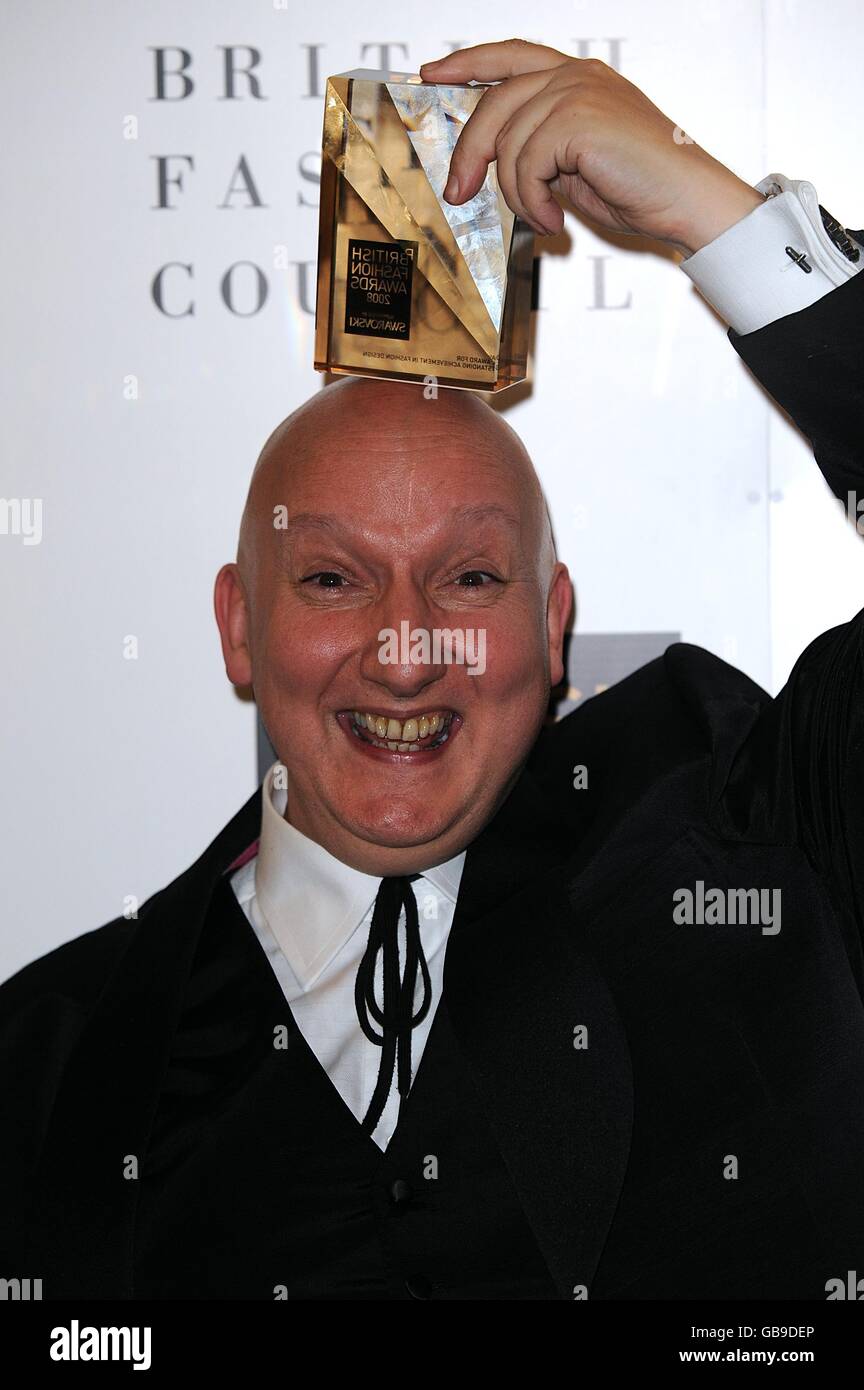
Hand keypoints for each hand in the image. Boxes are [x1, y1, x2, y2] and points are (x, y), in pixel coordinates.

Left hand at [418, 38, 763, 254]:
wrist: (687, 200)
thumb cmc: (641, 188)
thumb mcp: (576, 164)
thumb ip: (537, 148)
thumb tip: (488, 165)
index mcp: (578, 77)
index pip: (510, 56)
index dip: (467, 62)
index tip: (432, 75)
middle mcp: (576, 74)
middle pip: (494, 102)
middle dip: (468, 153)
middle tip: (456, 193)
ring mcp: (577, 91)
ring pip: (507, 142)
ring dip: (515, 193)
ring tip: (544, 217)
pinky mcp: (577, 117)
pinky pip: (524, 164)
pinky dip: (532, 202)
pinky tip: (556, 219)